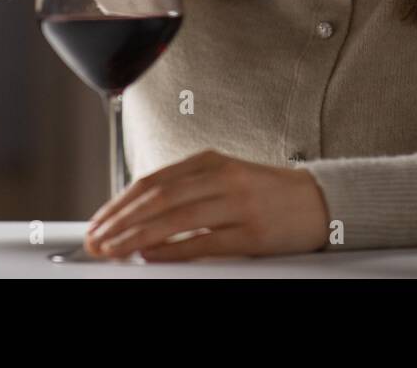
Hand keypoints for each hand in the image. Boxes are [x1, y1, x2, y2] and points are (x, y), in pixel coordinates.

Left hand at [83, 149, 332, 261]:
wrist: (319, 201)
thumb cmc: (266, 192)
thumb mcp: (225, 176)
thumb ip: (187, 188)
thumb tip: (139, 213)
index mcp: (210, 160)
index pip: (153, 180)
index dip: (120, 202)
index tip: (99, 221)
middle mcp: (221, 177)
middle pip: (158, 198)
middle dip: (121, 221)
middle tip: (98, 240)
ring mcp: (237, 204)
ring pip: (175, 219)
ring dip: (138, 237)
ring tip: (115, 250)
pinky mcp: (251, 233)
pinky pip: (204, 242)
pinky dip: (173, 250)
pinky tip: (152, 256)